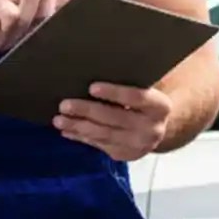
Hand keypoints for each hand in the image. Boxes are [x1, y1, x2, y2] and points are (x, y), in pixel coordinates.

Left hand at [54, 82, 171, 161]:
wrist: (158, 129)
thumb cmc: (144, 99)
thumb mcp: (146, 87)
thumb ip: (129, 79)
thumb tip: (96, 63)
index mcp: (160, 106)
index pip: (136, 97)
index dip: (114, 92)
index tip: (91, 87)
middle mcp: (152, 128)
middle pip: (115, 118)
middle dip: (88, 111)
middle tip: (64, 104)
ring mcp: (139, 145)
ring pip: (104, 134)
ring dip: (78, 126)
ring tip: (58, 119)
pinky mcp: (125, 155)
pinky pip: (99, 145)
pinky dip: (81, 137)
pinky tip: (66, 130)